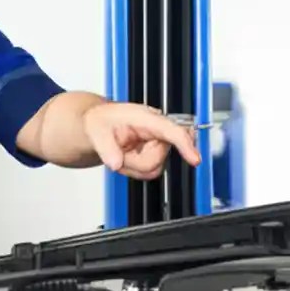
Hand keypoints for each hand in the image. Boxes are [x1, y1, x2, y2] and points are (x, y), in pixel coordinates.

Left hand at [83, 102, 201, 178]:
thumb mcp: (95, 130)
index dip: (185, 145)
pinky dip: (134, 170)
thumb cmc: (102, 121)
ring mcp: (159, 144)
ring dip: (133, 166)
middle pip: (157, 159)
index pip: (172, 131)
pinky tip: (128, 157)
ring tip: (122, 152)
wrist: (101, 125)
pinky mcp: (157, 155)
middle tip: (117, 151)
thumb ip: (106, 147)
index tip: (194, 159)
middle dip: (134, 161)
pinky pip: (150, 172)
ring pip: (154, 169)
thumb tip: (116, 163)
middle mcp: (158, 130)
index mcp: (147, 118)